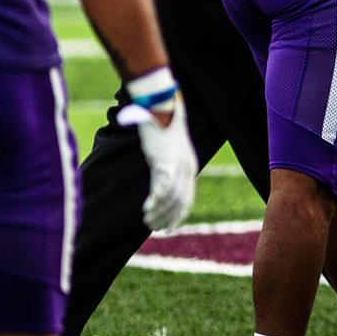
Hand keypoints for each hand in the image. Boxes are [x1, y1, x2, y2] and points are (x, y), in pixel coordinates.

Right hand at [122, 100, 197, 232]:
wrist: (162, 108)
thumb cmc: (161, 128)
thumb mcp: (167, 151)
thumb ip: (166, 165)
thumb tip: (159, 178)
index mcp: (189, 166)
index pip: (187, 198)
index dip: (178, 214)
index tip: (167, 227)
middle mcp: (188, 167)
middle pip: (179, 200)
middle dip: (166, 217)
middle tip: (153, 226)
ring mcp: (178, 164)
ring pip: (171, 196)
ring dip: (159, 211)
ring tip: (147, 220)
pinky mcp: (166, 160)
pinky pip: (163, 185)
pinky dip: (156, 199)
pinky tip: (147, 208)